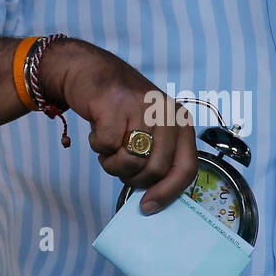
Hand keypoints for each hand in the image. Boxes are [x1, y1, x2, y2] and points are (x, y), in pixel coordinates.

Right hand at [42, 38, 198, 212]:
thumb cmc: (119, 106)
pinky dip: (98, 146)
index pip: (187, 168)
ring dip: (112, 163)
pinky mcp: (116, 106)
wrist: (89, 70)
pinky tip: (98, 130)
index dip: (168, 193)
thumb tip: (154, 198)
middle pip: (155, 170)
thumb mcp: (149, 128)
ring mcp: (143, 108)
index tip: (148, 206)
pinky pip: (107, 147)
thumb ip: (158, 156)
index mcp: (181, 122)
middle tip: (119, 166)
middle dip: (132, 177)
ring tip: (108, 146)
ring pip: (131, 162)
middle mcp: (167, 114)